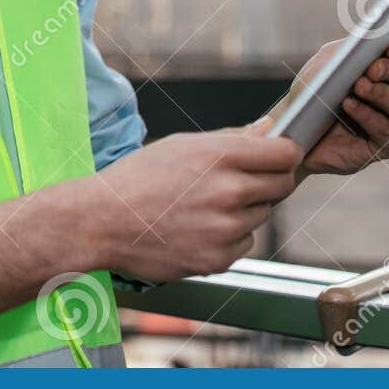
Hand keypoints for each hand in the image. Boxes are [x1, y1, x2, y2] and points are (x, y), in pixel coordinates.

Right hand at [88, 127, 303, 282]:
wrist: (102, 221)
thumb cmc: (138, 178)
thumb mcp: (182, 145)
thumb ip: (231, 139)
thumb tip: (267, 130)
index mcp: (220, 156)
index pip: (285, 154)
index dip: (285, 153)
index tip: (279, 157)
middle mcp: (229, 192)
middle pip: (283, 185)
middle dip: (268, 181)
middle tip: (238, 182)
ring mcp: (226, 229)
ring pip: (261, 215)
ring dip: (244, 210)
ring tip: (203, 206)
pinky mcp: (219, 259)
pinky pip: (244, 243)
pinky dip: (229, 237)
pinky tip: (197, 228)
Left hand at [282, 32, 388, 176]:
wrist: (298, 130)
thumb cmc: (317, 91)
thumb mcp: (327, 63)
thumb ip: (347, 51)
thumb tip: (365, 43)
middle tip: (372, 69)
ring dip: (381, 93)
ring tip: (359, 86)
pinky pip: (387, 131)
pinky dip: (367, 115)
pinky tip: (349, 105)